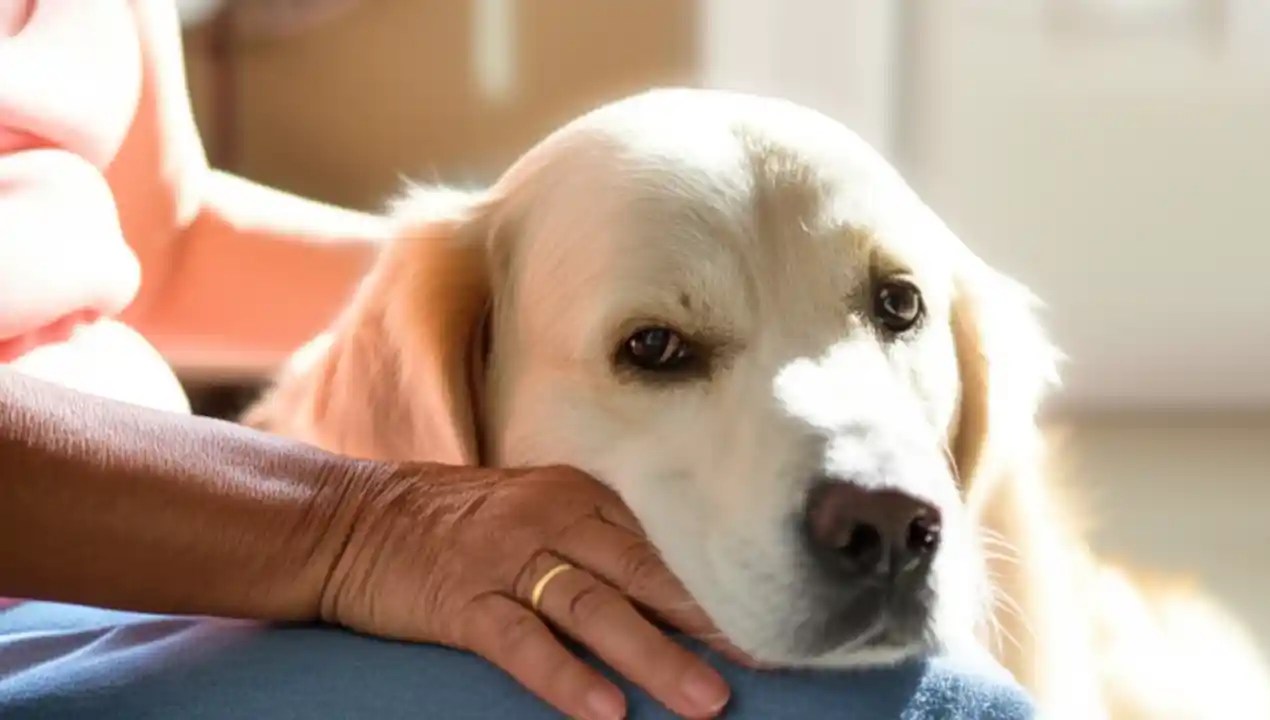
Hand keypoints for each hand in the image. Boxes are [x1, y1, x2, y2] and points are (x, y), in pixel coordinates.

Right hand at [320, 463, 738, 719]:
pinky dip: (564, 676)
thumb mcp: (532, 509)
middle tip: (766, 660)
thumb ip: (595, 536)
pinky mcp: (460, 599)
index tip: (770, 618)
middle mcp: (549, 518)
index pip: (660, 543)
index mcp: (576, 495)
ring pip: (593, 610)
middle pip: (641, 575)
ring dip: (653, 658)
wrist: (352, 519)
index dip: (715, 584)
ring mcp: (504, 558)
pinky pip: (520, 641)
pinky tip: (605, 712)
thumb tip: (664, 584)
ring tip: (706, 701)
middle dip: (706, 621)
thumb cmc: (455, 521)